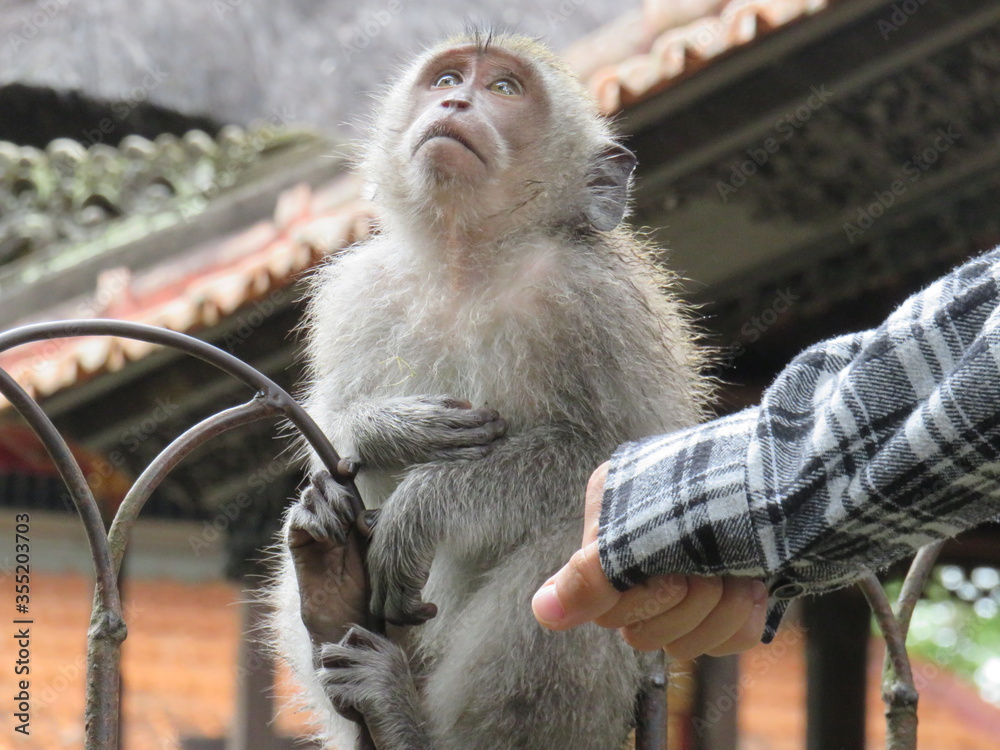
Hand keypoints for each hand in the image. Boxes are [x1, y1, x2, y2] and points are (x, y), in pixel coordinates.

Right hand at [531, 462, 767, 656]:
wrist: (807, 482)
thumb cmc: (725, 492)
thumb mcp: (648, 528)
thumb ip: (592, 575)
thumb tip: (542, 612)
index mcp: (612, 516)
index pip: (595, 594)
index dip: (636, 597)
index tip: (669, 575)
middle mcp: (643, 546)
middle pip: (634, 626)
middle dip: (682, 607)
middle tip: (709, 573)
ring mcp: (687, 569)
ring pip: (676, 641)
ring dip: (714, 615)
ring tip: (741, 576)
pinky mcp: (725, 590)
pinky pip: (715, 640)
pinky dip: (738, 622)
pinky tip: (754, 588)